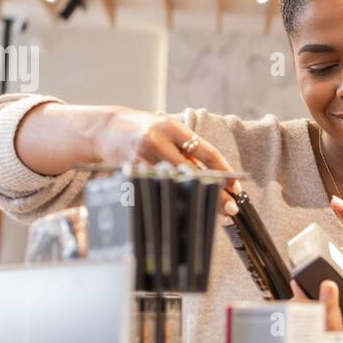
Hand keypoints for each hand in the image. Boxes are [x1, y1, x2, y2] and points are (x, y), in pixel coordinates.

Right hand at [95, 107, 240, 214]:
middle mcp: (157, 141)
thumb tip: (215, 176)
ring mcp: (142, 158)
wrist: (106, 129)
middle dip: (215, 191)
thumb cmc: (144, 130)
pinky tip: (185, 210)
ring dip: (196, 200)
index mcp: (172, 128)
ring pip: (175, 185)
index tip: (236, 187)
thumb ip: (188, 148)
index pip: (205, 151)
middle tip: (231, 208)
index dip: (223, 171)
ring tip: (213, 214)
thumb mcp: (168, 130)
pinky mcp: (131, 172)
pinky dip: (173, 201)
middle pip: (193, 172)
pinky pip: (157, 190)